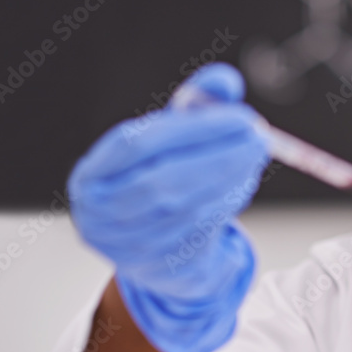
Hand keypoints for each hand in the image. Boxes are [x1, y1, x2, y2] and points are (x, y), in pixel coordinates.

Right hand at [67, 64, 270, 351]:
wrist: (159, 255)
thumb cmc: (161, 184)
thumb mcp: (172, 143)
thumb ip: (195, 108)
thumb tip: (224, 81)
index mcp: (92, 176)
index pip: (135, 145)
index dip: (190, 129)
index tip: (238, 116)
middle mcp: (100, 216)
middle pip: (161, 183)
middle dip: (217, 157)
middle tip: (259, 138)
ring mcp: (127, 249)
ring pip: (185, 211)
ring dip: (228, 181)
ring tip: (253, 157)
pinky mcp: (160, 270)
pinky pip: (199, 235)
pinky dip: (225, 205)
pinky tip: (241, 184)